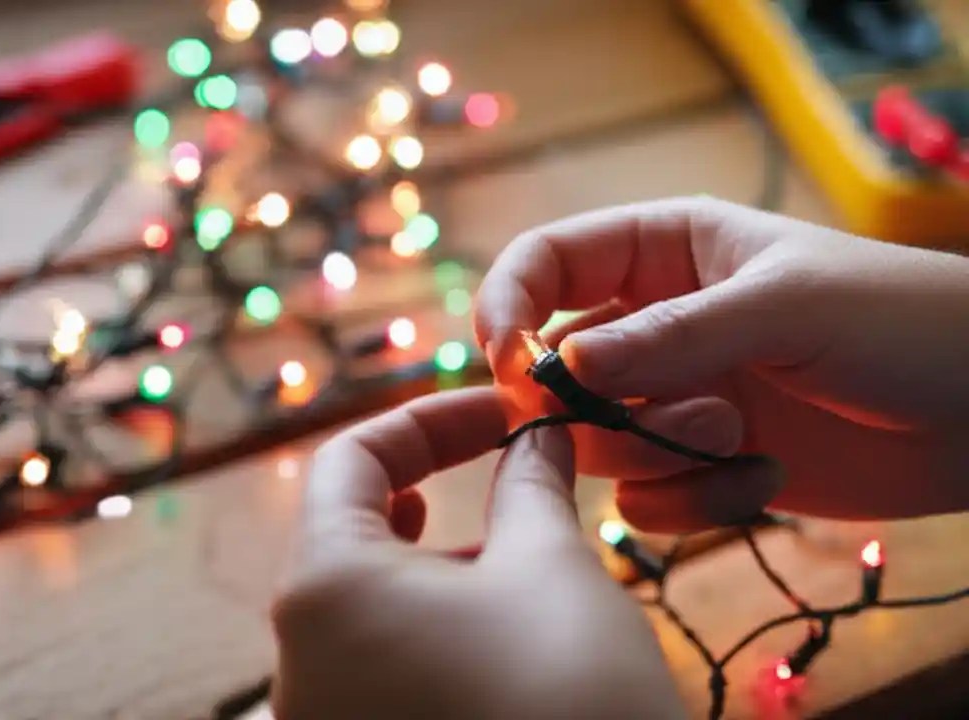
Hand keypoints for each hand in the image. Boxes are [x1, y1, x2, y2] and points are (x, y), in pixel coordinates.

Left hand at [272, 389, 683, 719]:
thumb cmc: (565, 694)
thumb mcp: (551, 569)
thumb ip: (531, 484)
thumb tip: (538, 435)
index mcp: (323, 586)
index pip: (350, 459)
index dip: (429, 419)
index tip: (502, 410)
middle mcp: (297, 656)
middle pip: (351, 532)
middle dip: (435, 487)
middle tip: (508, 466)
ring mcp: (320, 716)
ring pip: (367, 604)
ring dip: (439, 563)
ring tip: (519, 561)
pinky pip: (377, 667)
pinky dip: (429, 627)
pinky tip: (494, 634)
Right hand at [475, 197, 968, 526]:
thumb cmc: (902, 323)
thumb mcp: (784, 307)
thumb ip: (669, 336)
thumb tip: (559, 365)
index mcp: (667, 250)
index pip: (547, 261)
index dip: (510, 306)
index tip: (508, 366)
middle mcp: (657, 324)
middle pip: (555, 367)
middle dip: (590, 404)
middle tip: (641, 420)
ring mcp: (679, 398)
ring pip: (596, 441)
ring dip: (655, 452)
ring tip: (738, 437)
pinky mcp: (705, 466)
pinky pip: (645, 498)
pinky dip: (691, 501)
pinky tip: (763, 479)